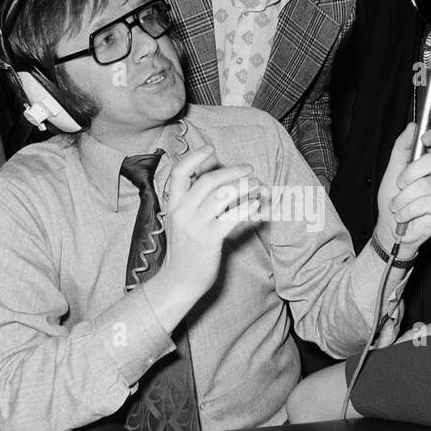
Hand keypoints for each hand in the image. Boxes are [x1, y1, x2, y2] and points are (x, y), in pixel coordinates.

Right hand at [154, 147, 261, 312]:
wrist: (178, 282)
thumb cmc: (185, 251)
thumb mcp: (183, 222)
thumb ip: (195, 200)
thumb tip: (215, 175)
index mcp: (173, 205)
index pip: (179, 173)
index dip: (195, 157)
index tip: (212, 149)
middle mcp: (181, 212)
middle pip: (207, 180)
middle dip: (232, 171)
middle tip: (249, 170)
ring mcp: (194, 226)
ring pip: (221, 196)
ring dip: (243, 187)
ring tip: (257, 185)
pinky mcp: (208, 240)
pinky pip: (231, 217)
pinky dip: (246, 208)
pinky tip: (256, 206)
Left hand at [375, 125, 430, 258]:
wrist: (391, 227)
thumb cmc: (393, 199)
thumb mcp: (392, 170)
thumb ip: (402, 148)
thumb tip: (411, 127)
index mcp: (428, 161)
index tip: (424, 137)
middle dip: (409, 174)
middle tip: (399, 185)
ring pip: (424, 185)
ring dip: (403, 198)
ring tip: (398, 206)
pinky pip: (425, 203)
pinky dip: (408, 210)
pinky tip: (405, 215)